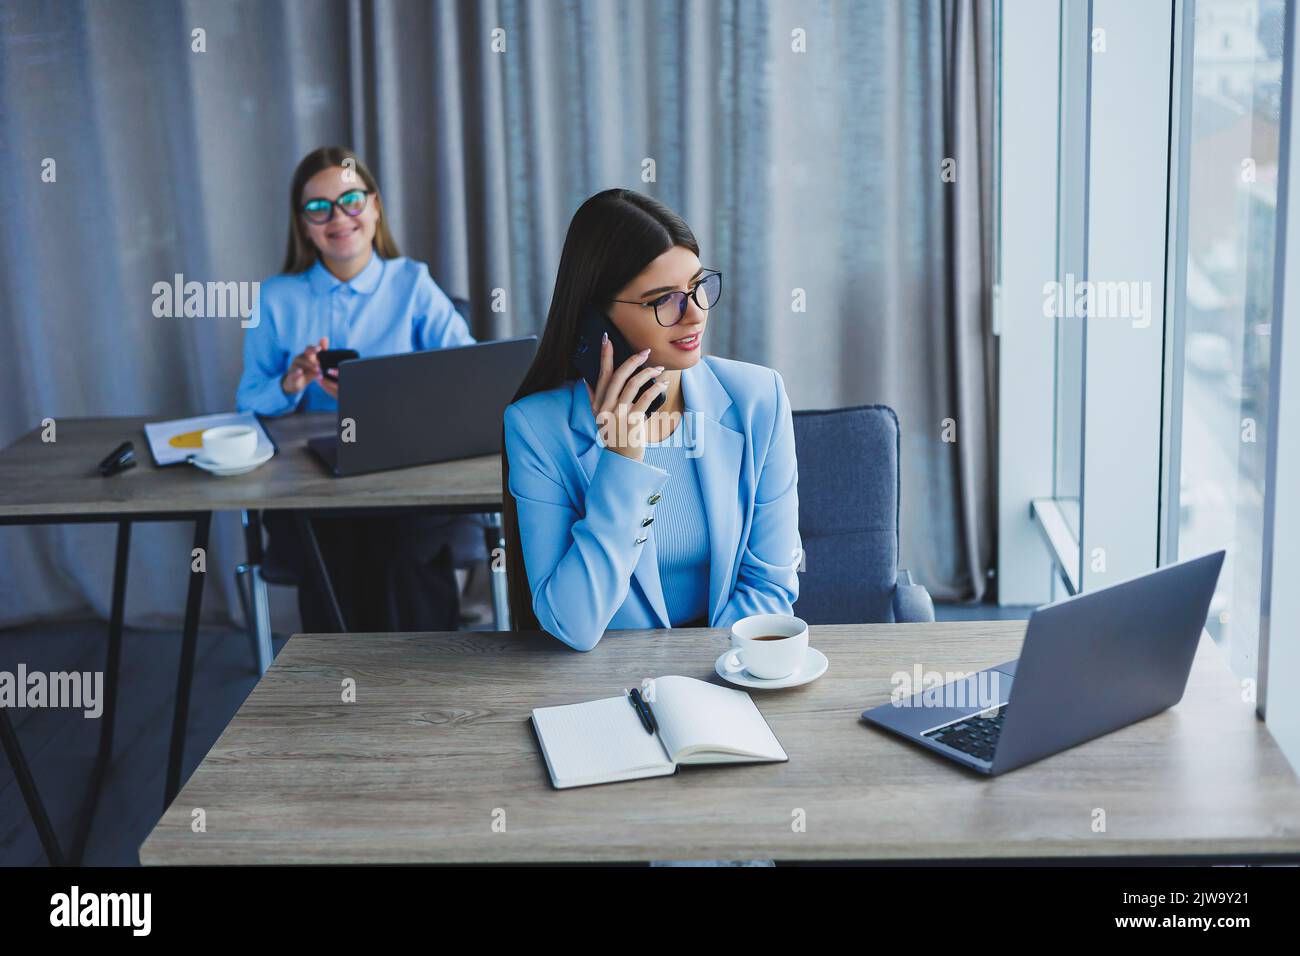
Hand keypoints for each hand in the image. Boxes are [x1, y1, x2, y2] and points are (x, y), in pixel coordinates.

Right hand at [282, 337, 328, 394]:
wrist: (295, 382)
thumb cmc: (308, 370)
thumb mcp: (316, 361)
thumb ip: (321, 351)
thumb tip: (325, 337)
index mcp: (306, 354)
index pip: (309, 349)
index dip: (314, 348)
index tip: (320, 348)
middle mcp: (299, 358)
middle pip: (305, 356)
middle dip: (312, 360)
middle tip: (320, 365)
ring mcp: (294, 366)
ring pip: (300, 365)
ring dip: (309, 368)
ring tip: (318, 372)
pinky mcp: (291, 376)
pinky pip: (293, 373)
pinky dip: (297, 372)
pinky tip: (300, 372)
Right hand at [586, 334, 665, 461]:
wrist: (622, 459)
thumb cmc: (615, 436)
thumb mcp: (599, 418)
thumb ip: (593, 399)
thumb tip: (586, 380)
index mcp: (598, 404)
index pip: (601, 374)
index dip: (604, 355)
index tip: (607, 339)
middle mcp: (605, 408)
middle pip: (617, 376)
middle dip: (632, 360)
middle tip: (645, 352)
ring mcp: (618, 414)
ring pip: (632, 384)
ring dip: (647, 373)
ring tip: (658, 369)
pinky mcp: (633, 421)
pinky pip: (645, 399)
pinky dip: (655, 388)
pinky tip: (662, 383)